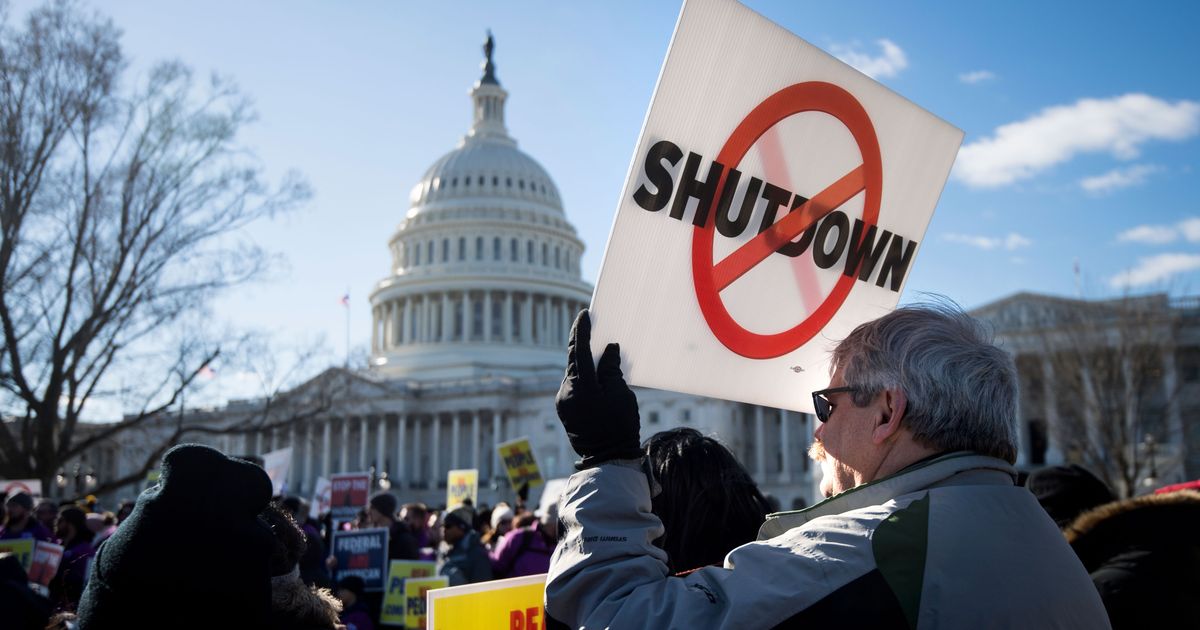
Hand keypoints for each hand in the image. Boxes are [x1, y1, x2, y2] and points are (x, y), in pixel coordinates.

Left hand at [555, 309, 641, 468]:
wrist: (607, 458)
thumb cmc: (619, 427)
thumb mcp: (621, 395)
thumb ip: (612, 370)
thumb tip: (609, 350)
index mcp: (580, 387)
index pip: (579, 351)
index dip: (582, 331)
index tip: (584, 314)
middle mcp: (566, 392)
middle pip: (573, 360)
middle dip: (581, 343)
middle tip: (590, 326)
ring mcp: (563, 402)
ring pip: (573, 373)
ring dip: (583, 361)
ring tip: (597, 349)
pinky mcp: (564, 410)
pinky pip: (573, 386)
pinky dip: (583, 377)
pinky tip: (595, 373)